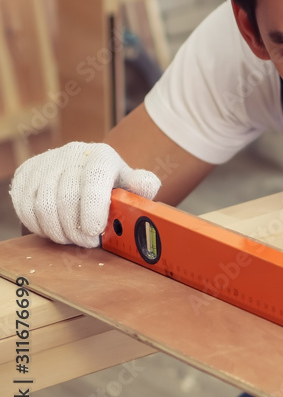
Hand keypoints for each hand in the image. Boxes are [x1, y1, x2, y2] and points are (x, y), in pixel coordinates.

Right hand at [10, 142, 160, 247]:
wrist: (87, 170)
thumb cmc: (113, 184)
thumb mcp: (132, 185)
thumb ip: (143, 186)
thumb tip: (144, 186)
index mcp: (102, 156)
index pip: (94, 179)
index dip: (93, 209)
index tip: (95, 232)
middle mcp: (72, 154)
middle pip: (66, 197)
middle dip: (76, 229)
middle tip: (87, 242)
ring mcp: (46, 162)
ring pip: (43, 205)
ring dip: (57, 230)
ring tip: (72, 238)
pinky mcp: (26, 173)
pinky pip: (24, 207)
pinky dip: (38, 225)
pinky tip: (54, 229)